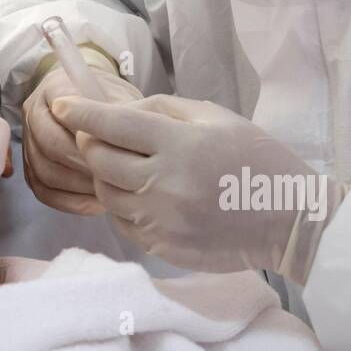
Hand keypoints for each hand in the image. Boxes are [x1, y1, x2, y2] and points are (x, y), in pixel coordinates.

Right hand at [21, 66, 141, 214]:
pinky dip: (70, 202)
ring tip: (109, 192)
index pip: (63, 113)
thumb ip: (121, 114)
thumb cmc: (112, 101)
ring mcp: (28, 140)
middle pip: (50, 145)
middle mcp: (34, 112)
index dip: (88, 137)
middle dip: (84, 166)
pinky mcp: (31, 166)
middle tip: (114, 178)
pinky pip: (43, 191)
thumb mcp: (122, 98)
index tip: (116, 151)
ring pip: (44, 171)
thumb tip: (129, 139)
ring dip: (78, 187)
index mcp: (54, 87)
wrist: (98, 107)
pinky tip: (96, 204)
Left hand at [51, 94, 346, 283]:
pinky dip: (123, 204)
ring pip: (105, 193)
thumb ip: (163, 110)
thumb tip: (122, 111)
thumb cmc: (255, 159)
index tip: (61, 104)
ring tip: (127, 166)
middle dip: (90, 142)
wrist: (289, 219)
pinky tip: (144, 194)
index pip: (112, 123)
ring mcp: (160, 219)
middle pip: (99, 159)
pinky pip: (122, 221)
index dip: (81, 112)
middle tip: (99, 134)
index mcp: (178, 144)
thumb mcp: (215, 118)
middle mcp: (163, 183)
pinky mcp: (161, 246)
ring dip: (106, 175)